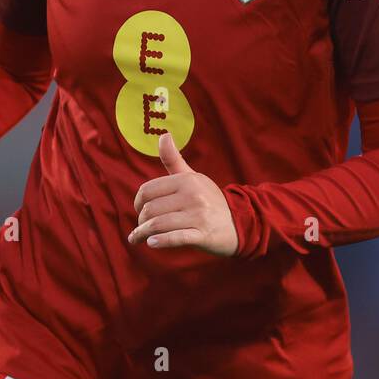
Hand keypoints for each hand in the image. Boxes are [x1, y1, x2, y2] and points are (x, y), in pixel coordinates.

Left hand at [127, 132, 238, 256]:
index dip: (137, 202)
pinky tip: (151, 243)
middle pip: (150, 209)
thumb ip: (174, 159)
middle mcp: (193, 195)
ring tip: (137, 239)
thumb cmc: (210, 200)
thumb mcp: (194, 177)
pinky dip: (160, 241)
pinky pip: (176, 238)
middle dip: (141, 222)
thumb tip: (163, 134)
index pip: (147, 190)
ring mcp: (199, 215)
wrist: (241, 222)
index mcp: (187, 180)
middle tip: (141, 228)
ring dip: (143, 234)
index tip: (139, 211)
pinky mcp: (203, 235)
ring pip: (158, 225)